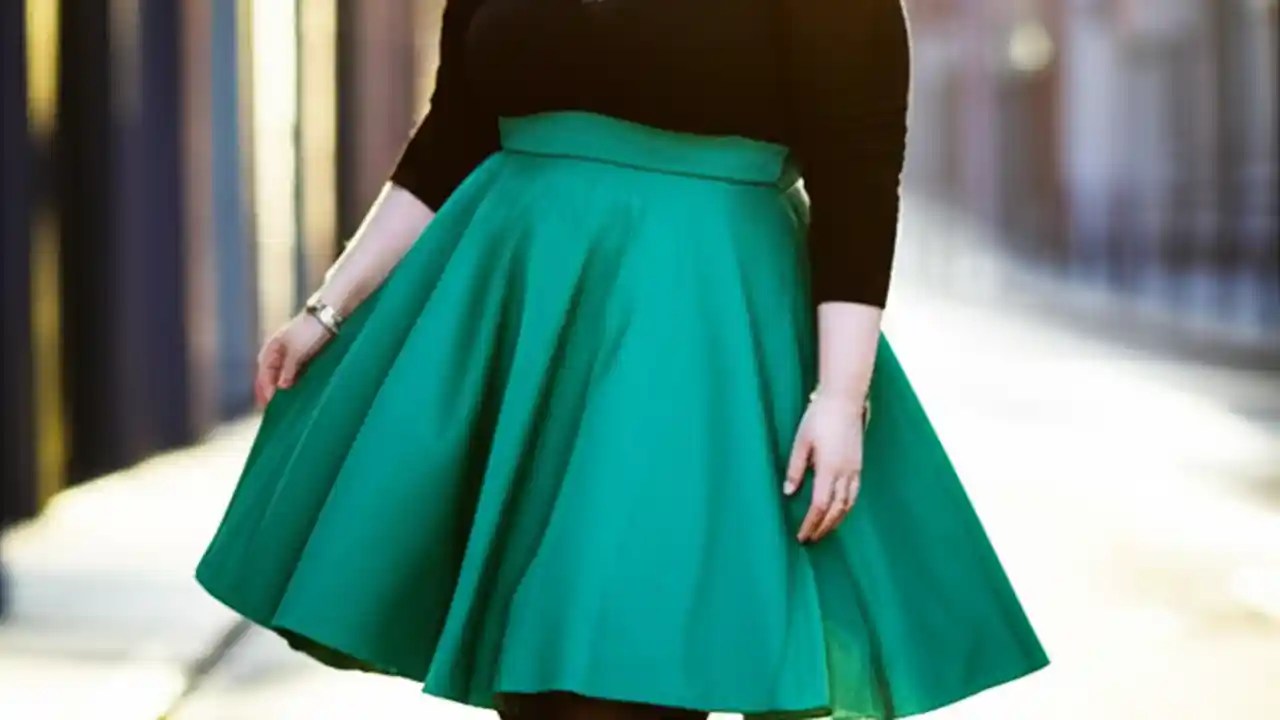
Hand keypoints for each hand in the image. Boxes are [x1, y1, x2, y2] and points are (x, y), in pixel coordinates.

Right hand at [254, 312, 332, 407]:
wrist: (329, 315)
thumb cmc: (310, 331)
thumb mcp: (296, 351)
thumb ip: (288, 370)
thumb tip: (280, 388)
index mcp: (270, 351)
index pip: (263, 378)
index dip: (266, 394)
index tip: (271, 408)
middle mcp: (276, 354)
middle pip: (269, 380)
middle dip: (270, 396)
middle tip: (275, 414)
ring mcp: (289, 356)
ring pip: (281, 379)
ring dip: (282, 392)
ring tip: (287, 409)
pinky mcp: (302, 358)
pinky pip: (293, 376)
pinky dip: (293, 386)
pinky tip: (299, 396)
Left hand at [784, 394, 866, 542]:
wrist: (845, 400)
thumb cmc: (819, 417)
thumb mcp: (801, 442)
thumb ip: (795, 468)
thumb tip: (789, 493)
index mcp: (829, 469)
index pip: (819, 506)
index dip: (810, 524)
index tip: (801, 536)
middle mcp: (845, 473)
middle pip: (835, 510)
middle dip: (823, 527)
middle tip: (811, 539)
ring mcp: (855, 469)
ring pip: (848, 504)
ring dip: (836, 521)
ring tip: (824, 530)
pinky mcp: (858, 464)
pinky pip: (854, 493)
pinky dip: (846, 507)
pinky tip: (839, 510)